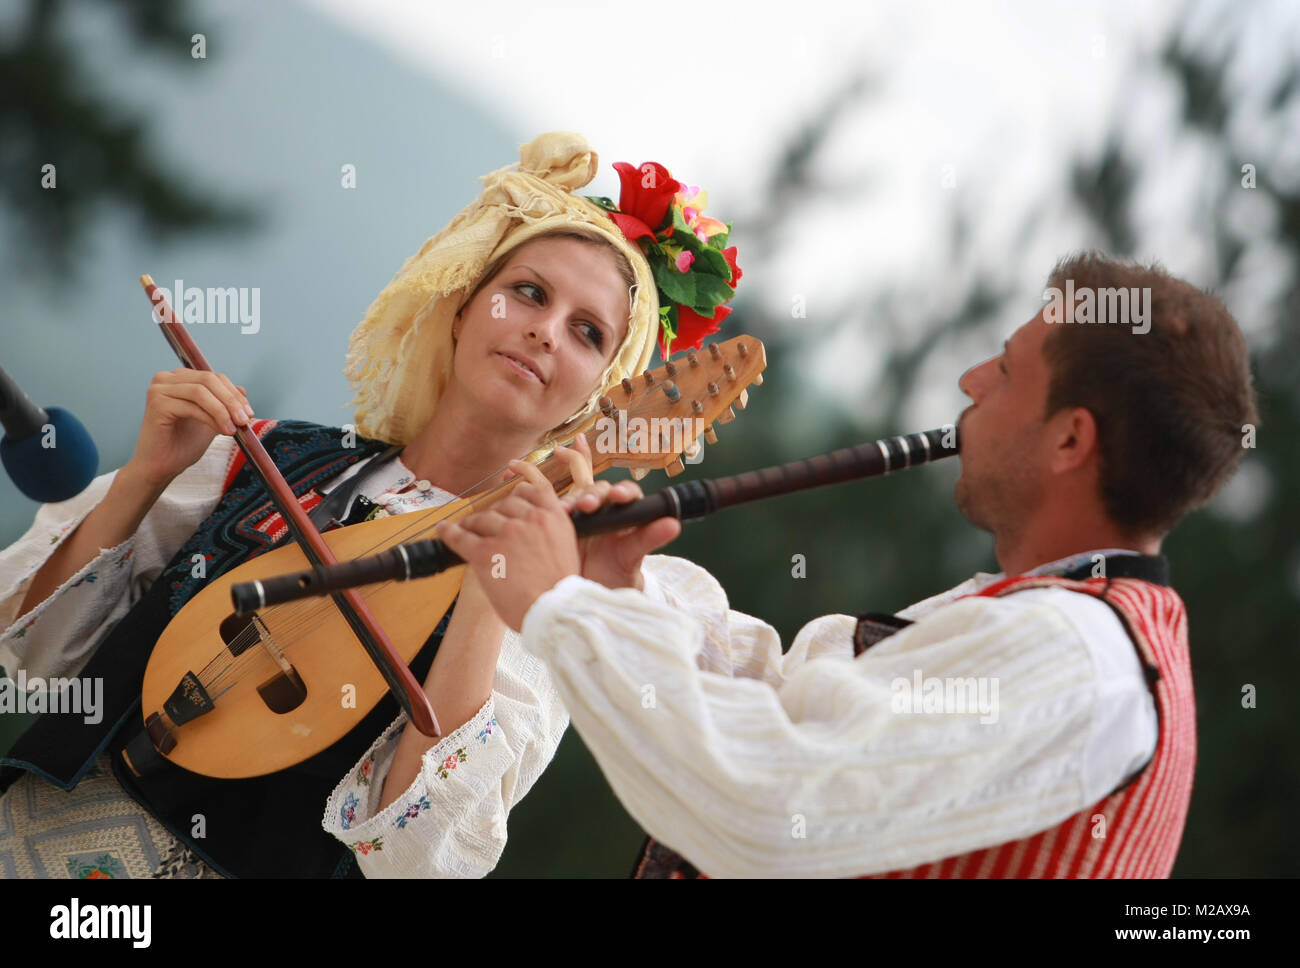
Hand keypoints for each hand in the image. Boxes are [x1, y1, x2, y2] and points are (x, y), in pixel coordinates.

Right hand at [126, 369, 253, 487]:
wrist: (162, 467)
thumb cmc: (184, 444)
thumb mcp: (212, 420)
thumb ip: (224, 403)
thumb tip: (243, 389)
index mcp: (179, 379)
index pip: (214, 378)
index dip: (234, 394)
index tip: (249, 413)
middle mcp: (166, 378)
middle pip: (208, 380)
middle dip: (231, 401)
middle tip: (245, 420)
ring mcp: (159, 389)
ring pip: (201, 392)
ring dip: (223, 411)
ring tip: (233, 430)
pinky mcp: (157, 403)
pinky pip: (192, 406)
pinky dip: (211, 418)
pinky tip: (221, 430)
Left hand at [436, 459, 581, 631]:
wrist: (554, 611)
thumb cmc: (559, 588)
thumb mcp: (568, 547)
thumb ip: (550, 530)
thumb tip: (528, 526)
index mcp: (553, 517)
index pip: (532, 490)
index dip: (518, 495)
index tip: (511, 500)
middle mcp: (530, 519)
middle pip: (504, 504)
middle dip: (496, 515)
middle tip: (490, 528)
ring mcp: (507, 534)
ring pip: (482, 518)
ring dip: (473, 525)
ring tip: (467, 531)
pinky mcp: (485, 552)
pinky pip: (460, 536)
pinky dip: (449, 532)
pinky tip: (443, 530)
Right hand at [549, 436, 680, 589]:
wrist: (589, 596)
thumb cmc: (617, 576)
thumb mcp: (632, 559)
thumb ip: (650, 539)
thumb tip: (674, 524)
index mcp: (625, 517)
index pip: (627, 494)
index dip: (623, 491)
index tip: (619, 497)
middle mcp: (604, 512)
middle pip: (600, 493)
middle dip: (593, 496)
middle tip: (588, 506)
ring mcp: (582, 517)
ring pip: (577, 499)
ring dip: (572, 501)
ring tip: (567, 511)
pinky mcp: (561, 525)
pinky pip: (556, 509)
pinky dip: (552, 507)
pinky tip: (549, 513)